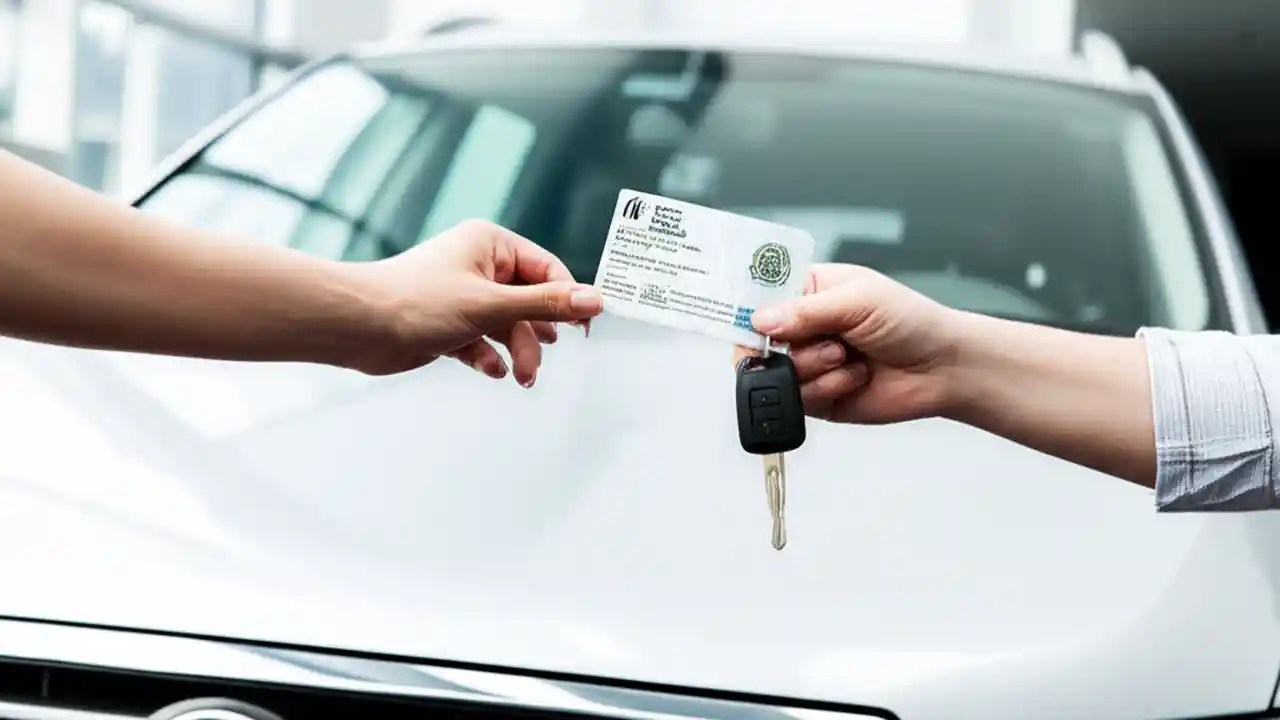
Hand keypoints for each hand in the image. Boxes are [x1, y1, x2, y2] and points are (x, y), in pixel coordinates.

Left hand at [346, 220, 602, 381]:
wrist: (356, 326)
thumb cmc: (414, 302)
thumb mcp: (491, 305)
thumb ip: (546, 304)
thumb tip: (595, 300)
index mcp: (491, 244)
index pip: (547, 270)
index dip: (568, 299)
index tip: (584, 330)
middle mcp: (479, 266)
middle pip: (529, 301)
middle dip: (536, 335)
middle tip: (539, 364)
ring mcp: (464, 295)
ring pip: (507, 325)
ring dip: (517, 351)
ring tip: (521, 375)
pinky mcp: (449, 323)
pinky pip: (482, 341)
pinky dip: (489, 357)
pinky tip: (491, 370)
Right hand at [742, 264, 959, 422]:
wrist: (943, 369)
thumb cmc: (911, 321)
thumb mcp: (859, 300)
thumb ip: (806, 310)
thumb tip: (760, 321)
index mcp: (809, 291)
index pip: (760, 296)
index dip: (748, 308)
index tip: (750, 320)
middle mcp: (803, 327)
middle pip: (758, 341)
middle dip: (788, 346)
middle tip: (825, 341)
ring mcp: (808, 363)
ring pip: (776, 374)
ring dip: (815, 367)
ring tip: (848, 358)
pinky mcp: (817, 397)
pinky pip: (799, 399)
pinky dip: (828, 388)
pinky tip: (855, 377)